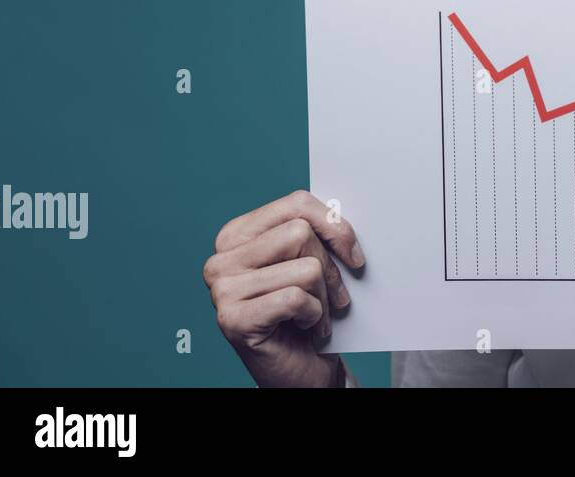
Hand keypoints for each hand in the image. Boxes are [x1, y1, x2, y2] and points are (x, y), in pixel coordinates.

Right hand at [203, 190, 364, 386]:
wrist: (298, 370)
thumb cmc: (305, 313)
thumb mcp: (309, 261)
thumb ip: (315, 232)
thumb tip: (340, 213)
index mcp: (236, 235)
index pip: (295, 203)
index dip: (334, 225)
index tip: (353, 252)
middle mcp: (221, 259)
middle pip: (301, 233)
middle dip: (330, 268)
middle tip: (335, 296)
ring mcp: (222, 290)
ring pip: (305, 268)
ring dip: (324, 298)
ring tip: (316, 315)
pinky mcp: (232, 320)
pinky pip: (296, 299)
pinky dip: (313, 316)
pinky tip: (304, 328)